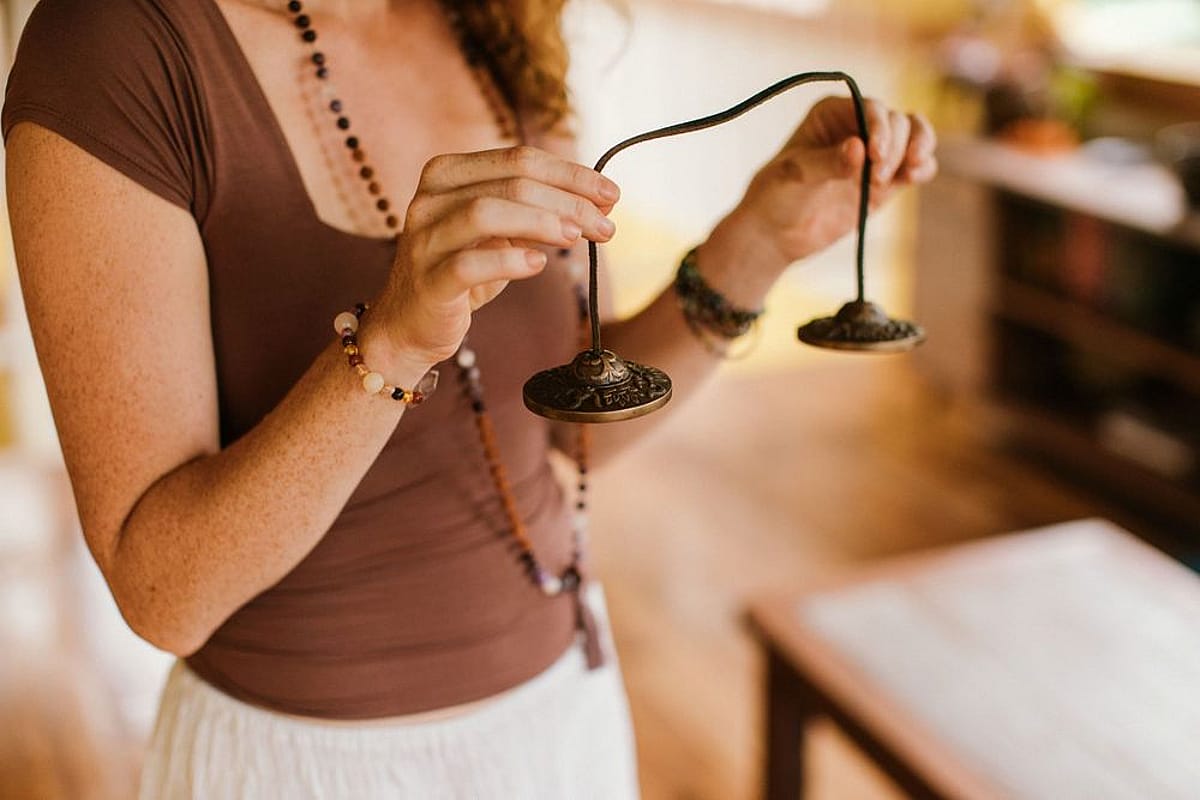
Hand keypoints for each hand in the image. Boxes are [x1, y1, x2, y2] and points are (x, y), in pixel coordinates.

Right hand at [366, 146, 619, 369]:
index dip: (570, 174)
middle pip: (510, 183)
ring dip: (542, 223)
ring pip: (486, 213)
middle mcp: (430, 198)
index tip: (611, 194)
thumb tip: (601, 201)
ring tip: (577, 238)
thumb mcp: (500, 233)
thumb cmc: (462, 271)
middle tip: (606, 224)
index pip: (519, 159)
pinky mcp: (427, 280)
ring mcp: (424, 239)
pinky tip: (538, 265)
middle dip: (568, 201)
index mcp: (448, 173)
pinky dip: (509, 261)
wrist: (410, 324)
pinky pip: (469, 264)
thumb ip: (537, 211)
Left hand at [717, 96, 936, 272]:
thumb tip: (858, 148)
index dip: (880, 128)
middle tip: (874, 180)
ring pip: (915, 136)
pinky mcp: (885, 180)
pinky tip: (913, 178)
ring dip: (919, 151)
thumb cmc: (775, 196)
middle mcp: (856, 127)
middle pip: (898, 121)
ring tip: (909, 174)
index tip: (874, 156)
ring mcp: (874, 153)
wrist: (777, 233)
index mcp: (831, 113)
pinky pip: (917, 166)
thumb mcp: (795, 176)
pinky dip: (923, 169)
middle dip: (896, 148)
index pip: (870, 108)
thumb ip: (828, 162)